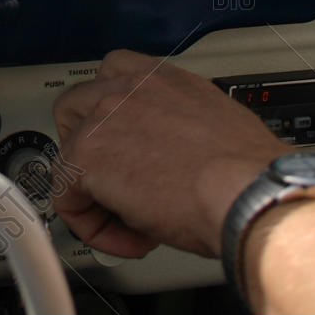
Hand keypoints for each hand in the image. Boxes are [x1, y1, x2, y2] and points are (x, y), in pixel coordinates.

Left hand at [52, 50, 287, 258]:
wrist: (248, 193)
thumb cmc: (248, 173)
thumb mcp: (215, 127)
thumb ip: (180, 129)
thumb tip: (175, 157)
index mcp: (163, 79)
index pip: (115, 75)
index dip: (112, 117)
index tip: (125, 146)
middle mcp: (130, 88)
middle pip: (76, 107)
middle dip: (89, 148)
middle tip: (117, 183)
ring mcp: (104, 117)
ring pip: (67, 153)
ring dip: (93, 190)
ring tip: (130, 220)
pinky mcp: (87, 155)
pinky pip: (66, 195)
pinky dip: (92, 225)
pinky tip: (132, 239)